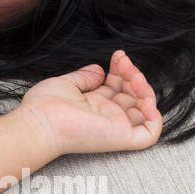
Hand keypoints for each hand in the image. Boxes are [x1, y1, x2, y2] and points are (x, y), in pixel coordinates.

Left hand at [16, 49, 162, 155]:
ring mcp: (116, 127)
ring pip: (144, 110)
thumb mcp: (66, 83)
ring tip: (133, 76)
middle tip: (123, 62)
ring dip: (145, 89)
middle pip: (133, 94)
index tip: (118, 55)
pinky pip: (149, 134)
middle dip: (134, 75)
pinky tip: (145, 99)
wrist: (39, 121)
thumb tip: (100, 70)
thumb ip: (85, 76)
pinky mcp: (121, 138)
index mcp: (94, 103)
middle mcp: (107, 115)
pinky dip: (155, 117)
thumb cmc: (45, 106)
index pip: (118, 86)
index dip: (123, 70)